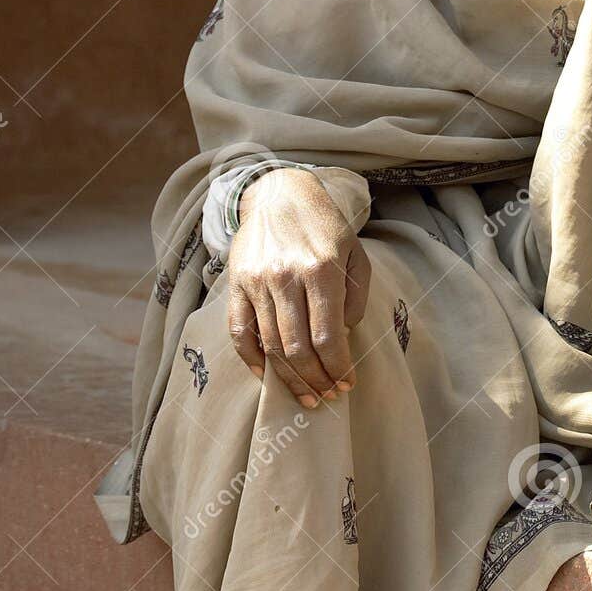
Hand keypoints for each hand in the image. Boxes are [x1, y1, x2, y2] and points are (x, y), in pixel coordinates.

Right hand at [227, 168, 370, 408]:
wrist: (279, 194)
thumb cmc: (324, 227)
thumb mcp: (355, 254)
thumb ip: (355, 297)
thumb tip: (343, 338)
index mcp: (320, 270)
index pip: (327, 336)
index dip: (338, 368)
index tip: (346, 383)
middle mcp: (286, 277)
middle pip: (297, 348)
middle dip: (315, 380)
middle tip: (326, 396)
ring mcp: (257, 282)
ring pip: (269, 345)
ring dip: (289, 378)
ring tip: (305, 395)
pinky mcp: (236, 284)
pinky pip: (239, 332)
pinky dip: (252, 360)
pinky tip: (268, 376)